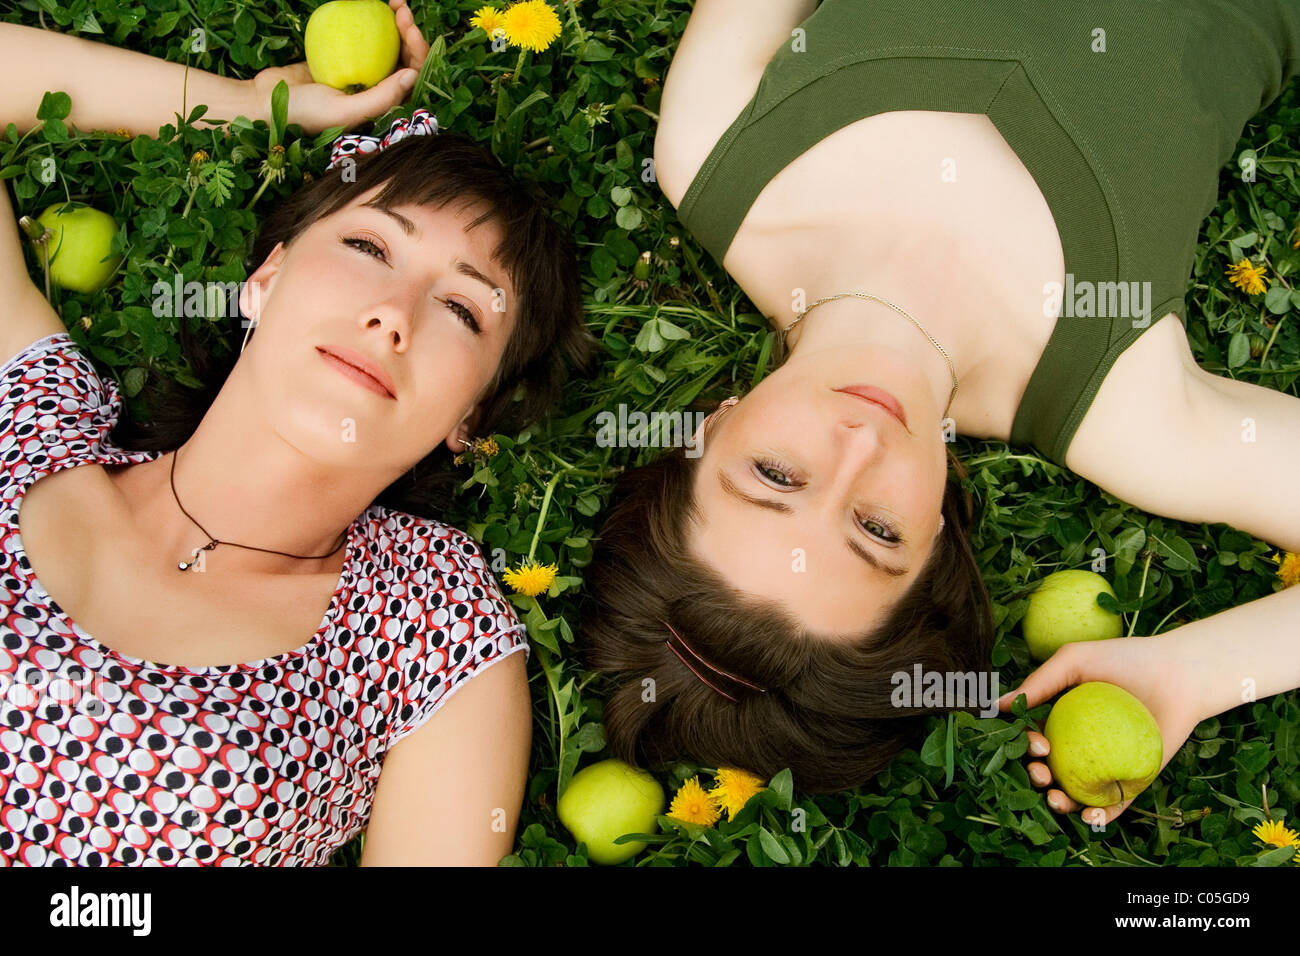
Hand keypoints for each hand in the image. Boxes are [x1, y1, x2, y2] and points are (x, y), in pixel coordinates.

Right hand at [248, 0, 430, 134]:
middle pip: (403, 57)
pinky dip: (368, 21)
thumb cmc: (303, 115)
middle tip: (400, 7)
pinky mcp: (343, 58)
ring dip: (392, 23)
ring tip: (391, 1)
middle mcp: (376, 90)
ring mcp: (360, 73)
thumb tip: (412, 75)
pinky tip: (366, 4)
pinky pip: (362, 37)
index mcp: (383, 107)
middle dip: (408, 31)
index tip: (408, 27)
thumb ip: (381, 98)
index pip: (413, 79)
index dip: (418, 52)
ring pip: (386, 45)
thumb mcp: (344, 110)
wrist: (263, 102)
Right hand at [996, 635, 1204, 826]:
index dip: (1026, 748)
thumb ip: (1038, 682)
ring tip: (1058, 802)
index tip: (1038, 744)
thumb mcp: (1075, 661)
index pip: (1033, 740)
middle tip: (1041, 775)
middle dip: (1036, 780)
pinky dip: (1099, 817)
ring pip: (1075, 794)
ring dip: (1060, 805)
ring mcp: (1106, 766)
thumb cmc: (1125, 659)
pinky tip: (1092, 817)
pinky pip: (1113, 806)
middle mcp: (1080, 746)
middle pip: (1049, 771)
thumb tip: (997, 705)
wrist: (1179, 673)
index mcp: (1061, 720)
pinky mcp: (1133, 782)